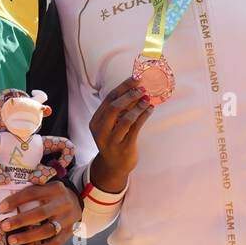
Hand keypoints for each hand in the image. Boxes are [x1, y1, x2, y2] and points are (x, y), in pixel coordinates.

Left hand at [0, 183, 82, 244]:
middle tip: (4, 226)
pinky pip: (56, 244)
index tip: (1, 208)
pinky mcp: (70, 232)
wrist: (77, 200)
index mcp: (54, 189)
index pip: (32, 193)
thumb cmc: (52, 195)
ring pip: (48, 230)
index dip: (15, 200)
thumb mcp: (45, 188)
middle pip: (40, 213)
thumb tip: (3, 207)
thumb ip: (29, 195)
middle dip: (20, 221)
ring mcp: (69, 219)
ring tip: (11, 240)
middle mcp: (63, 203)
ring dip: (28, 237)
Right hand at [88, 78, 153, 192]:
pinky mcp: (124, 148)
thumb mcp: (110, 125)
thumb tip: (135, 88)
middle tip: (143, 88)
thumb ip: (118, 110)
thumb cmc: (114, 140)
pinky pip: (135, 129)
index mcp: (95, 121)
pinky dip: (144, 116)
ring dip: (138, 106)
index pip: (109, 99)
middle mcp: (100, 131)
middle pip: (114, 107)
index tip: (135, 78)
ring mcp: (111, 140)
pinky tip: (150, 109)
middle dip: (130, 95)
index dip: (123, 87)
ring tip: (148, 99)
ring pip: (125, 119)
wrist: (113, 166)